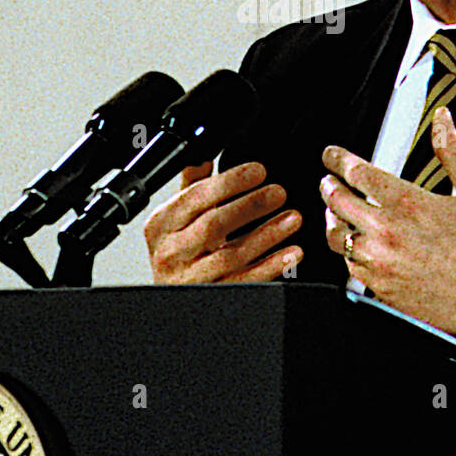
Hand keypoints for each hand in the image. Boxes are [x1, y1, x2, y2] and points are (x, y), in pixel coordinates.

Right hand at [145, 160, 303, 283]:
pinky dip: (270, 267)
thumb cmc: (177, 252)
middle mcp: (171, 252)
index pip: (195, 197)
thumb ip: (191, 186)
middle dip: (250, 206)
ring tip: (293, 218)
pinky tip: (290, 253)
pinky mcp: (211, 298)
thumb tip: (204, 152)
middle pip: (214, 225)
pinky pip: (245, 281)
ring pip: (232, 255)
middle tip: (279, 192)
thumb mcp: (176, 217)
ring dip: (267, 235)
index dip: (229, 182)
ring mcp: (190, 278)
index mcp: (162, 225)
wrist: (170, 302)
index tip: (258, 171)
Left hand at [320, 106, 455, 343]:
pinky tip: (356, 245)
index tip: (332, 155)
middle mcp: (387, 233)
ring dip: (333, 220)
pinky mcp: (380, 289)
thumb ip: (453, 152)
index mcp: (408, 204)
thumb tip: (442, 121)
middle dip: (328, 186)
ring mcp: (380, 263)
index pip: (356, 172)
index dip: (337, 159)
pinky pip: (349, 266)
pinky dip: (347, 252)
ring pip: (336, 237)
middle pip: (336, 201)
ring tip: (337, 213)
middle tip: (328, 181)